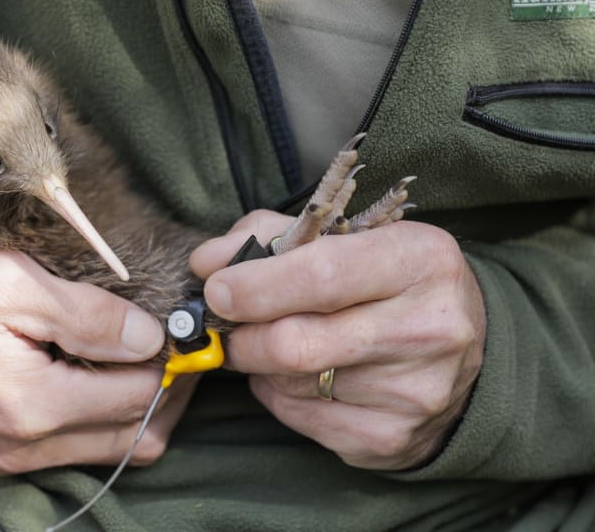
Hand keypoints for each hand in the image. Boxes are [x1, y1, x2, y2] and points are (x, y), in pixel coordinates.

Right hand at [0, 249, 196, 475]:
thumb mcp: (16, 283)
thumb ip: (88, 315)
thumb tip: (150, 338)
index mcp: (29, 403)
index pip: (136, 395)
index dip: (171, 363)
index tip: (187, 330)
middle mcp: (23, 445)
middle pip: (134, 435)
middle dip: (168, 391)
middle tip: (179, 347)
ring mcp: (12, 456)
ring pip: (112, 450)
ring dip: (141, 409)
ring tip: (148, 360)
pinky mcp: (3, 455)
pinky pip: (79, 451)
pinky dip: (106, 420)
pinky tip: (107, 378)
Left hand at [190, 210, 486, 469]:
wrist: (468, 350)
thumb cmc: (385, 281)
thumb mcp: (345, 237)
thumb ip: (269, 236)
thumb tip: (206, 263)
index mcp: (419, 260)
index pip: (321, 275)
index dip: (255, 286)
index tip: (216, 290)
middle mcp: (428, 328)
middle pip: (296, 343)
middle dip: (243, 335)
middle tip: (229, 324)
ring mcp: (415, 391)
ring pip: (291, 383)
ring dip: (261, 364)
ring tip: (274, 343)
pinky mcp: (393, 439)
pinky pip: (301, 418)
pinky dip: (280, 396)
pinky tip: (300, 377)